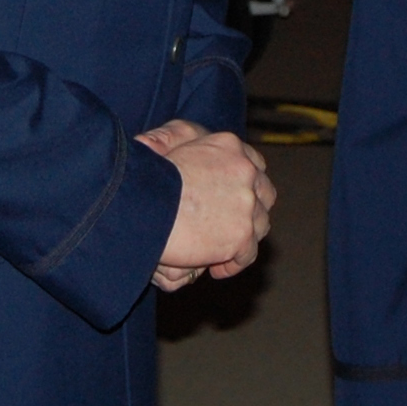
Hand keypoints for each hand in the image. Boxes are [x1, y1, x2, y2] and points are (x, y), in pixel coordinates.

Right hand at [143, 122, 273, 288]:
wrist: (142, 204)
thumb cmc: (144, 176)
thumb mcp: (162, 143)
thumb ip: (176, 138)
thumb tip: (168, 146)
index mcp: (228, 146)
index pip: (253, 164)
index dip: (246, 184)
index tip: (234, 197)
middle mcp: (245, 171)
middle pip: (263, 194)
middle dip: (252, 210)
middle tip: (233, 225)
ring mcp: (246, 205)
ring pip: (260, 225)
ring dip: (244, 238)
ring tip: (223, 252)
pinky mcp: (241, 235)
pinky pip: (248, 254)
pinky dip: (234, 263)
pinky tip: (217, 267)